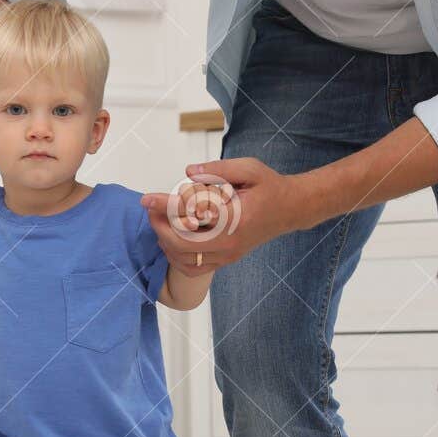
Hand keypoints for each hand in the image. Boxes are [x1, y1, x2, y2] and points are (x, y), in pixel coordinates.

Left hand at [140, 158, 304, 274]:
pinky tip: (172, 238)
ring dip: (166, 242)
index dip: (164, 206)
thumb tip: (188, 172)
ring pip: (184, 260)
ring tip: (160, 221)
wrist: (290, 209)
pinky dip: (177, 256)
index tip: (147, 198)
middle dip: (159, 226)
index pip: (190, 216)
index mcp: (235, 219)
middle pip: (181, 244)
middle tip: (151, 208)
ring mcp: (228, 255)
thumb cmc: (269, 187)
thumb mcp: (249, 168)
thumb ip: (218, 169)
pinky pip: (194, 268)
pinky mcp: (226, 260)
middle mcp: (230, 243)